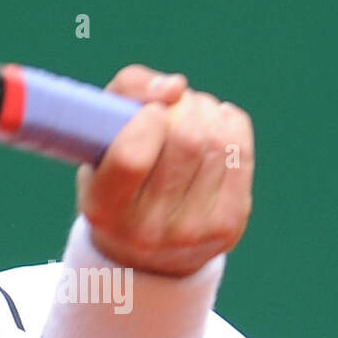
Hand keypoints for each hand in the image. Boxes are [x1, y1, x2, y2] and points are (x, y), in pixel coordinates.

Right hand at [75, 64, 253, 276]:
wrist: (143, 250)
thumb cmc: (115, 175)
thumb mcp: (98, 137)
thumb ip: (125, 93)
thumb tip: (175, 87)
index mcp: (103, 209)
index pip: (131, 157)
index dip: (147, 118)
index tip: (150, 110)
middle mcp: (147, 229)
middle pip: (186, 143)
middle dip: (184, 106)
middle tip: (175, 102)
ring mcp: (193, 232)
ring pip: (217, 143)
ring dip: (206, 110)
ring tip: (192, 111)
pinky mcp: (229, 225)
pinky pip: (240, 153)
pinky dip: (229, 123)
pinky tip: (215, 122)